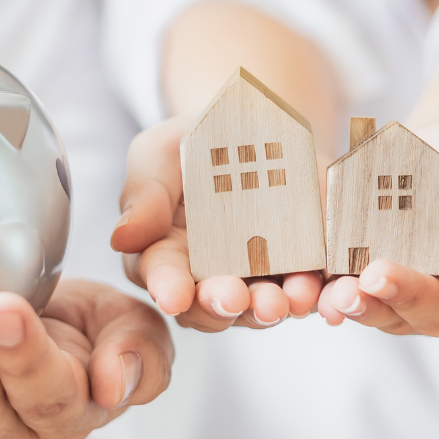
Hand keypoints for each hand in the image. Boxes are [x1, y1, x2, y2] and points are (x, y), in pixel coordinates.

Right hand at [112, 119, 323, 329]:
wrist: (260, 129)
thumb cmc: (196, 142)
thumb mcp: (160, 151)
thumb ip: (143, 191)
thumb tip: (122, 237)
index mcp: (165, 251)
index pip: (161, 275)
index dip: (166, 287)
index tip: (173, 295)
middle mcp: (208, 276)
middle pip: (209, 305)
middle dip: (220, 305)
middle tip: (231, 297)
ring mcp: (257, 279)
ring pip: (258, 309)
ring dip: (268, 309)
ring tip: (280, 300)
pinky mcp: (302, 270)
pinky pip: (309, 292)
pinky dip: (313, 296)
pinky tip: (316, 290)